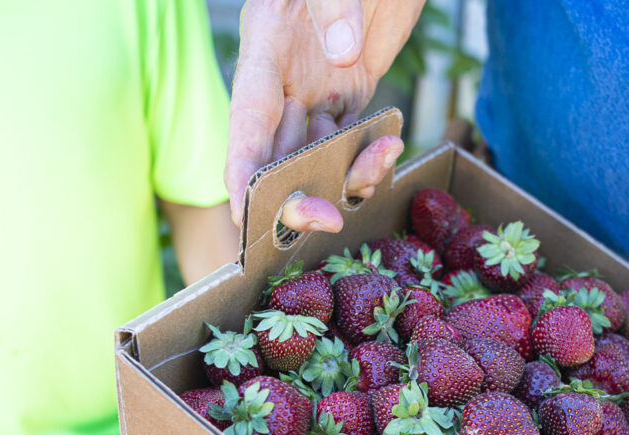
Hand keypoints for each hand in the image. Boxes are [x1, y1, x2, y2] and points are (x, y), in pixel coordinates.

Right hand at [225, 0, 422, 226]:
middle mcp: (285, 79)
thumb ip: (334, 5)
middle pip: (276, 151)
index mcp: (266, 47)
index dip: (241, 167)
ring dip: (340, 179)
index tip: (243, 211)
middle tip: (321, 218)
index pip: (245, 118)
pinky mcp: (350, 95)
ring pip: (316, 155)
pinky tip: (387, 151)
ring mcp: (317, 90)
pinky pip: (351, 141)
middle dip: (293, 193)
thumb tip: (345, 54)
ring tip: (373, 172)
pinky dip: (368, 157)